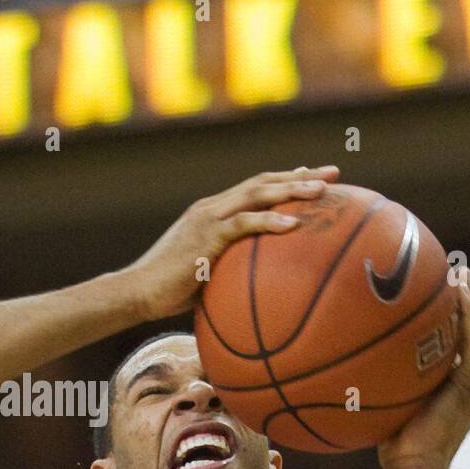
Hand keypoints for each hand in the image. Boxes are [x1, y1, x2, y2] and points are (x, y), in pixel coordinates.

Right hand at [128, 165, 340, 319]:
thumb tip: (257, 294)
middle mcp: (211, 208)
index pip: (254, 189)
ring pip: (256, 194)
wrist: (136, 292)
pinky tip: (294, 225)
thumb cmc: (168, 293)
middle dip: (299, 176)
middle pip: (262, 182)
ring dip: (291, 189)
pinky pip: (242, 224)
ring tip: (321, 190)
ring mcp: (207, 219)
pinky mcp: (204, 236)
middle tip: (333, 174)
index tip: (314, 176)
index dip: (284, 180)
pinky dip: (269, 222)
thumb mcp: (205, 277)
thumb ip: (229, 274)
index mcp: (212, 213)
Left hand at [378, 277, 469, 468]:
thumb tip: (345, 364)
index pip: (456, 344)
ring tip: (462, 275)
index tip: (441, 293)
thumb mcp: (387, 407)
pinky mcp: (469, 387)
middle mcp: (464, 382)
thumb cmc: (395, 448)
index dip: (453, 318)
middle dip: (466, 302)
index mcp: (450, 387)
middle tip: (457, 274)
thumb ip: (380, 384)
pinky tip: (462, 295)